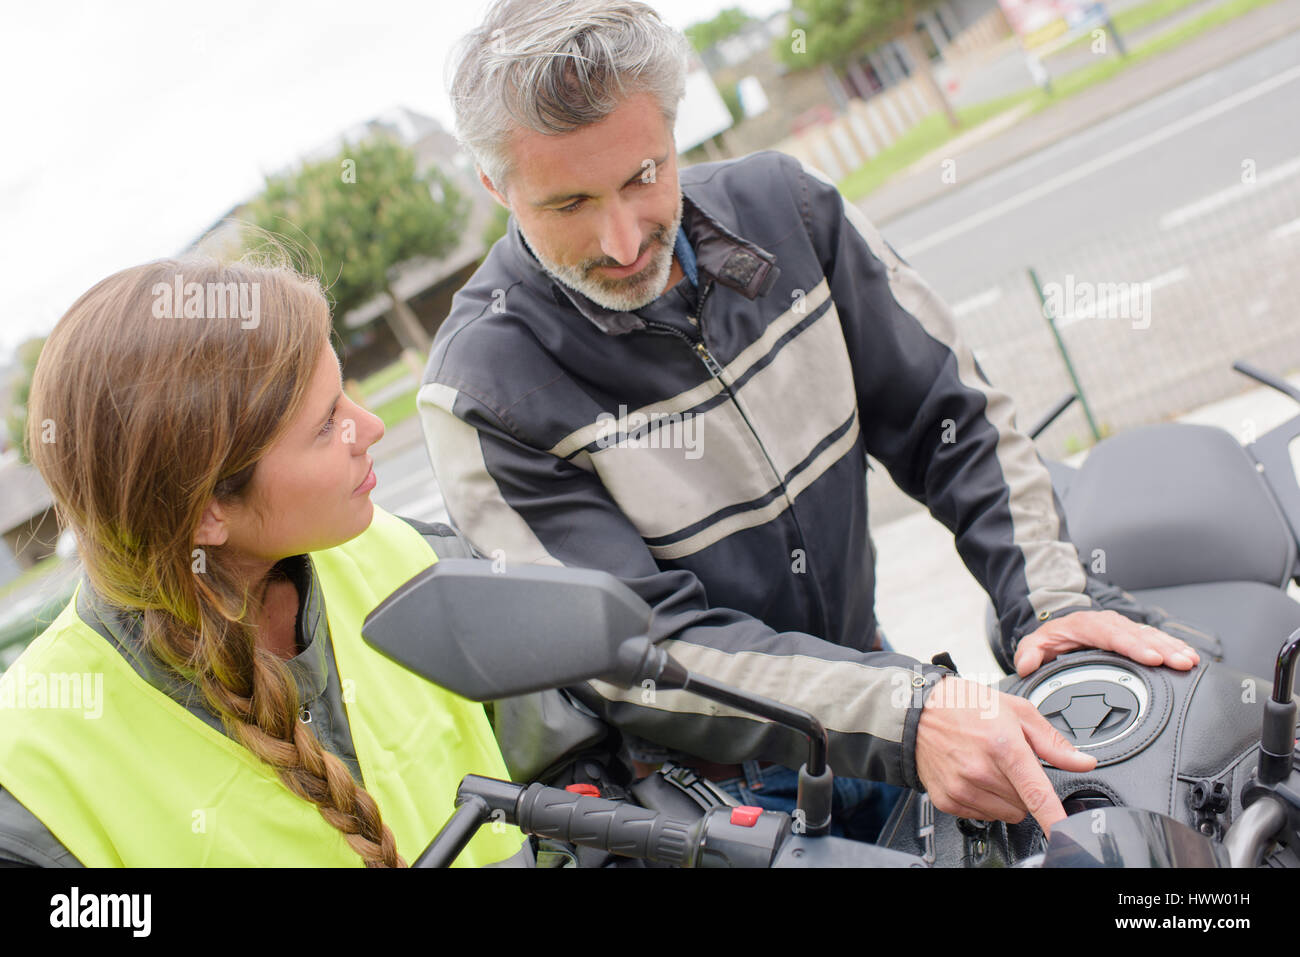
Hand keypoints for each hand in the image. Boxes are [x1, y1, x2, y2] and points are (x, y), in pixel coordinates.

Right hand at [915, 676, 1095, 834]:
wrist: (918, 711)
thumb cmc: (965, 706)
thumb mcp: (1016, 711)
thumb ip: (1052, 741)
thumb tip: (1083, 761)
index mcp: (1003, 746)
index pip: (1036, 793)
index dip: (1055, 818)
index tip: (1066, 833)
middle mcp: (980, 771)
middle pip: (1025, 804)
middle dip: (1024, 787)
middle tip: (1007, 762)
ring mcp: (961, 788)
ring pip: (1007, 814)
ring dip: (1005, 797)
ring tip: (988, 767)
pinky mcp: (947, 800)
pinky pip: (983, 816)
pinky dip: (984, 801)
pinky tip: (972, 776)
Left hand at [1014, 610, 1199, 676]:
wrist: (1063, 623)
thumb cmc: (1055, 636)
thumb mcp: (1036, 642)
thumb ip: (1029, 652)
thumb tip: (1026, 665)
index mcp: (1088, 625)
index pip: (1113, 635)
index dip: (1133, 647)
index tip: (1151, 659)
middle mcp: (1111, 624)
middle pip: (1139, 636)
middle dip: (1162, 649)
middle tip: (1181, 662)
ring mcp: (1126, 629)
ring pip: (1152, 636)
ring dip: (1173, 648)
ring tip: (1190, 660)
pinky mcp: (1136, 635)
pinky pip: (1158, 639)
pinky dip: (1174, 646)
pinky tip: (1190, 656)